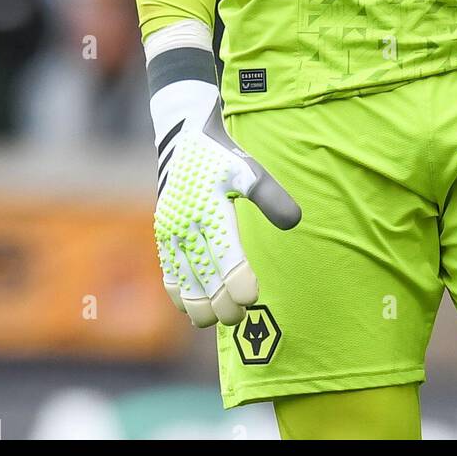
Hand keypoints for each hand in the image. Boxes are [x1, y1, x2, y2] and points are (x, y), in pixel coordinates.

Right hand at [154, 99, 300, 328]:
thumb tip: (294, 222)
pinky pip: (168, 273)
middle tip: (241, 316)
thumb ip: (270, 196)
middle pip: (204, 279)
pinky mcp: (163, 234)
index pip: (225, 260)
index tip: (253, 297)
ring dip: (199, 306)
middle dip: (222, 304)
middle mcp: (185, 225)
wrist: (185, 136)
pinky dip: (179, 294)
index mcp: (209, 211)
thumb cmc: (223, 156)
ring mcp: (170, 232)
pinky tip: (192, 309)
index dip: (238, 284)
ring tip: (218, 319)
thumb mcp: (249, 170)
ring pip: (183, 282)